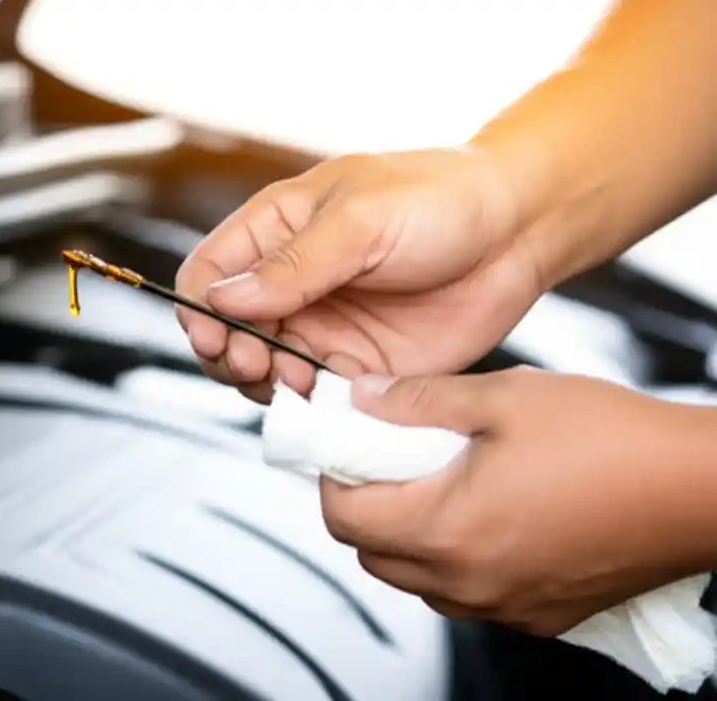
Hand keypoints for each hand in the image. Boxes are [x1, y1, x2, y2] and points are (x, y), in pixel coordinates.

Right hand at [175, 148, 543, 401]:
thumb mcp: (362, 220)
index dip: (199, 309)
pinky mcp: (356, 365)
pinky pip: (313, 397)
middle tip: (256, 363)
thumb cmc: (439, 200)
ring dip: (263, 383)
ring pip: (261, 370)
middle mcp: (288, 283)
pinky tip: (323, 399)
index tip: (217, 335)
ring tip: (292, 381)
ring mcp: (319, 326)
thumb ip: (295, 264)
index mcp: (275, 230)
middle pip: (224, 332)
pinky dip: (307, 407)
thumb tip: (225, 301)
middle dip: (228, 354)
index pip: (207, 274)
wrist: (519, 230)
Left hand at [323, 367, 716, 635]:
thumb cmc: (614, 443)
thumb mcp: (503, 398)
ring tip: (442, 481)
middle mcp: (468, 580)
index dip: (333, 475)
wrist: (701, 489)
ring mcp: (504, 604)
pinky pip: (468, 594)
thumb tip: (363, 398)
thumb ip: (419, 401)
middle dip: (365, 506)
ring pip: (417, 580)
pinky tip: (488, 513)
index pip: (344, 517)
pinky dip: (457, 559)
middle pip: (371, 555)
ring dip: (409, 536)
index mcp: (446, 529)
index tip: (346, 446)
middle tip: (389, 460)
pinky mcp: (540, 615)